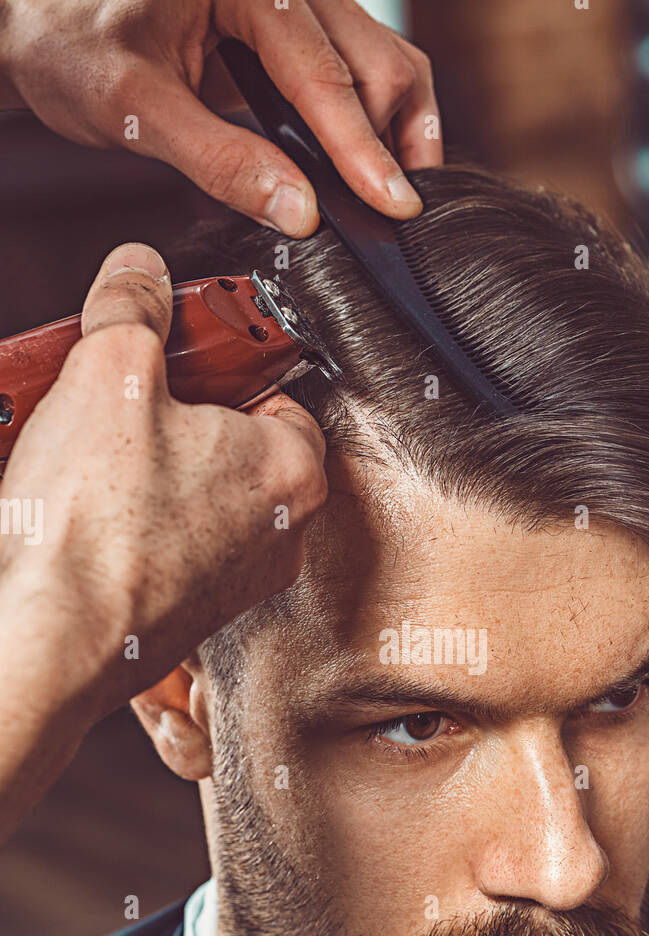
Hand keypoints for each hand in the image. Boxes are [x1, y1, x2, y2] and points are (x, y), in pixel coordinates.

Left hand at [0, 0, 441, 233]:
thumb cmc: (72, 43)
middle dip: (391, 139)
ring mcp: (294, 1)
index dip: (362, 148)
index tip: (396, 205)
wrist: (44, 21)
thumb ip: (220, 160)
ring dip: (397, 128)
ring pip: (382, 59)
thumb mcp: (133, 107)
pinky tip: (366, 166)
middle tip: (394, 213)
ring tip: (389, 193)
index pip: (323, 72)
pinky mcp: (294, 30)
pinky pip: (358, 68)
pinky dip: (374, 119)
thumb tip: (301, 212)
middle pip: (375, 58)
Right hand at [0, 240, 327, 718]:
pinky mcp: (186, 613)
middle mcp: (279, 535)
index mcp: (292, 471)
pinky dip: (127, 518)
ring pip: (194, 493)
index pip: (280, 388)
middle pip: (233, 442)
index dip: (223, 359)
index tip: (178, 347)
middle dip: (172, 411)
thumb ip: (133, 307)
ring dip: (143, 464)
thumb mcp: (109, 372)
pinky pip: (164, 542)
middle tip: (120, 394)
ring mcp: (234, 582)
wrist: (47, 639)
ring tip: (86, 448)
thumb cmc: (96, 529)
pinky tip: (80, 506)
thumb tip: (138, 273)